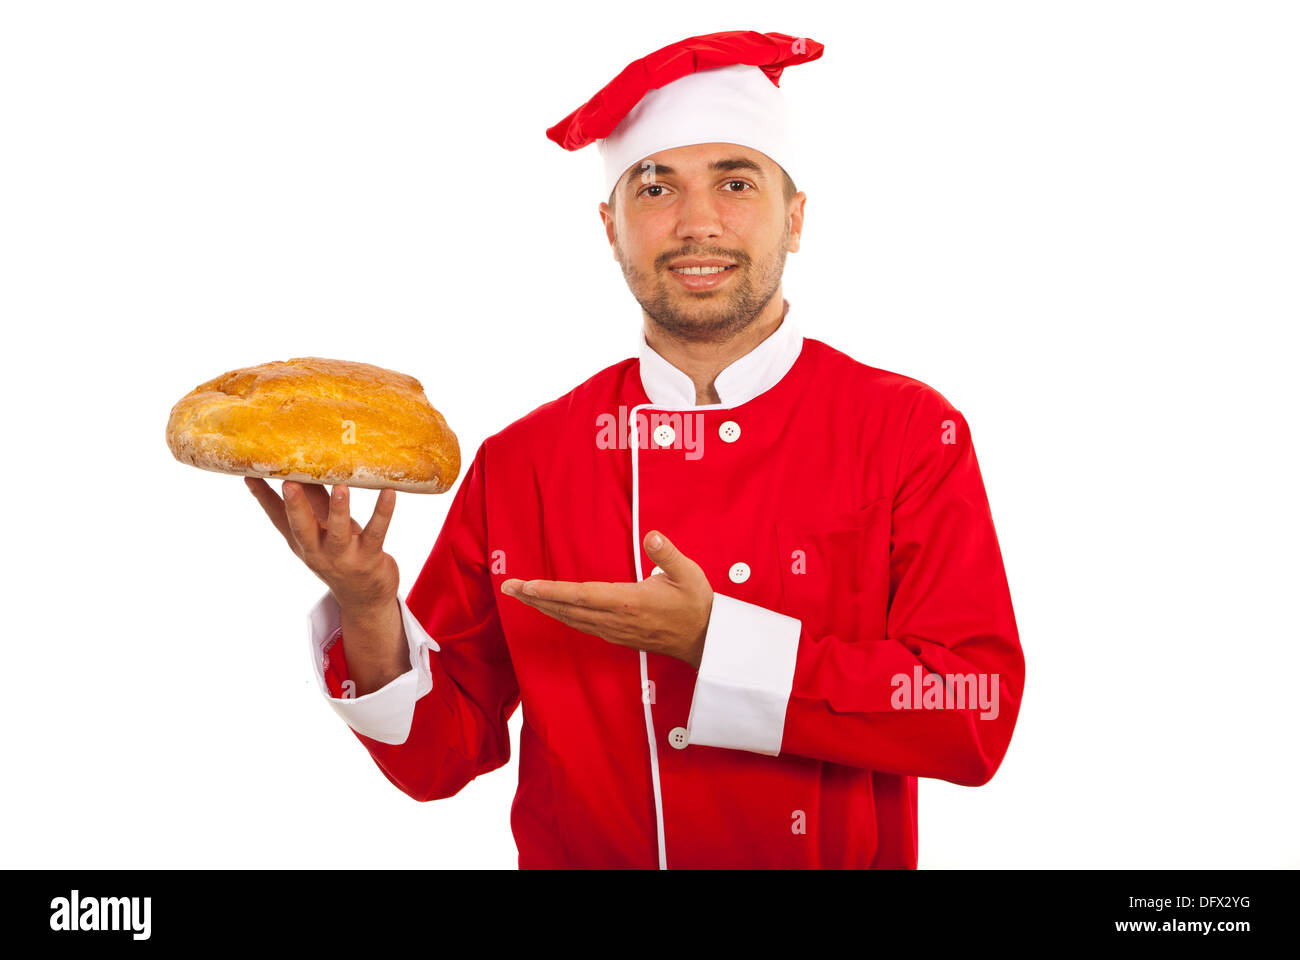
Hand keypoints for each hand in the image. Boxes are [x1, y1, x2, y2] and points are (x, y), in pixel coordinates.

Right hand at [244, 477, 399, 614]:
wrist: (363, 599)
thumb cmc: (339, 554)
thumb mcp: (321, 531)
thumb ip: (313, 501)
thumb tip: (302, 468)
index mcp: (302, 542)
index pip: (277, 518)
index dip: (263, 497)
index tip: (249, 474)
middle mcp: (317, 551)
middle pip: (301, 528)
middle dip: (295, 506)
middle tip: (289, 483)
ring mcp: (343, 557)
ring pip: (339, 532)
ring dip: (340, 510)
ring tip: (342, 488)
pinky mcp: (369, 558)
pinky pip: (376, 533)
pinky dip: (383, 512)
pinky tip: (389, 492)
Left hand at [500, 530, 713, 669]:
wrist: (705, 639)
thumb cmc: (695, 603)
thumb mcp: (688, 573)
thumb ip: (667, 554)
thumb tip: (651, 534)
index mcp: (628, 602)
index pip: (580, 595)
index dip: (551, 591)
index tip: (527, 586)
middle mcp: (615, 619)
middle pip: (567, 609)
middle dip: (536, 599)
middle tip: (509, 588)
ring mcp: (614, 630)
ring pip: (571, 620)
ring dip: (545, 608)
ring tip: (522, 596)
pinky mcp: (616, 635)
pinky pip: (581, 625)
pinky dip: (561, 616)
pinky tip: (552, 610)